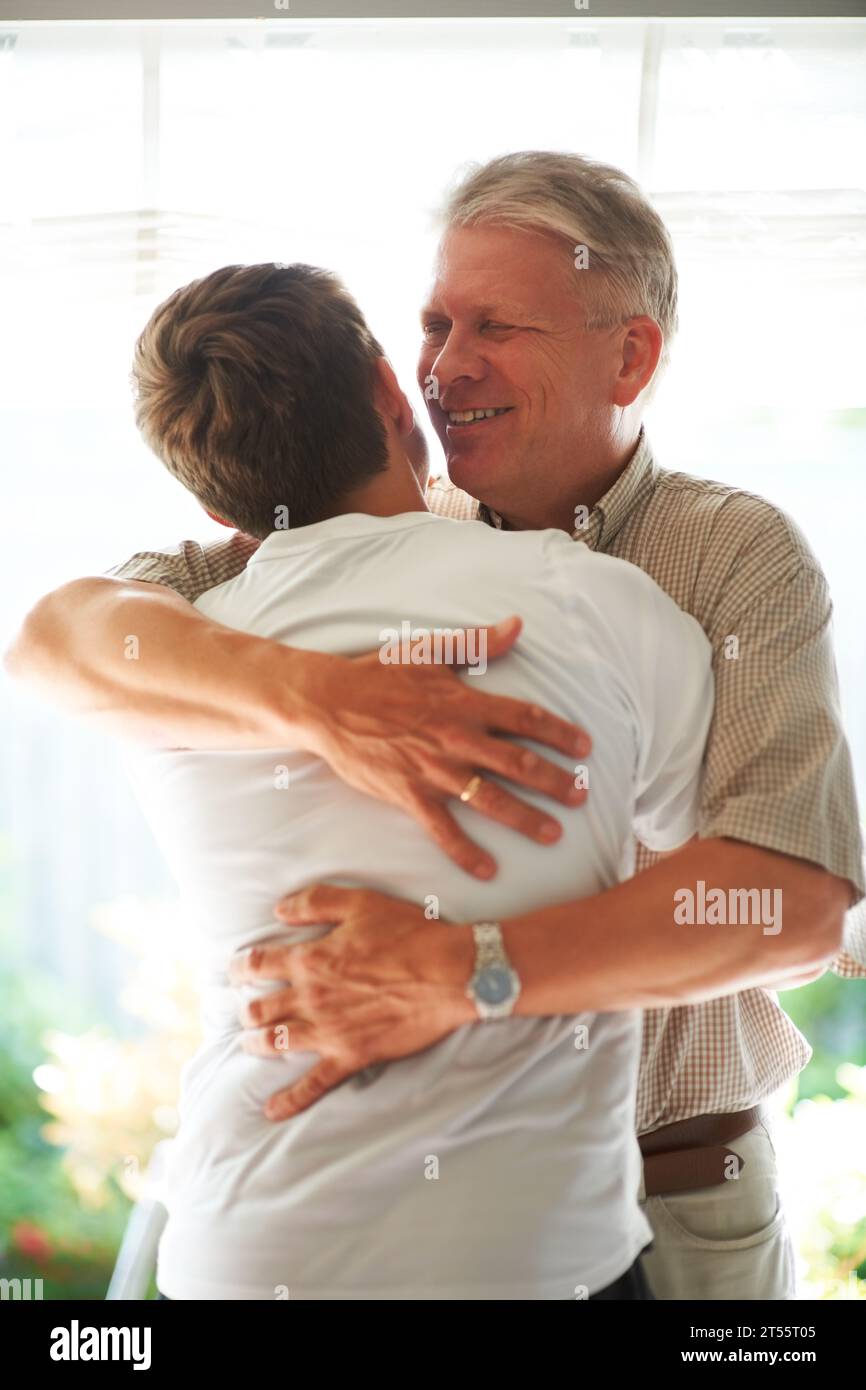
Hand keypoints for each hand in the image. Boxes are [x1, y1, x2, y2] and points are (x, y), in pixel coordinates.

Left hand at [228, 885, 474, 1121]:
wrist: (448, 973)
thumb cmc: (409, 933)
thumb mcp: (361, 903)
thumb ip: (315, 903)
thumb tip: (279, 909)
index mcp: (310, 959)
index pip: (258, 964)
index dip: (241, 967)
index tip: (236, 971)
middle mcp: (311, 997)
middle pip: (260, 1008)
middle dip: (247, 1009)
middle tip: (245, 1009)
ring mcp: (328, 1031)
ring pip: (276, 1043)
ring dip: (257, 1043)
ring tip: (251, 1043)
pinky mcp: (351, 1057)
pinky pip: (313, 1085)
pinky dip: (290, 1100)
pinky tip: (272, 1110)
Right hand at [306, 615, 589, 878]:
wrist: (327, 704)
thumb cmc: (377, 675)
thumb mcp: (428, 651)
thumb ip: (477, 643)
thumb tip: (517, 626)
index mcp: (463, 703)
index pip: (523, 717)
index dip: (558, 732)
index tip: (584, 748)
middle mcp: (455, 739)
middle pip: (516, 763)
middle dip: (554, 781)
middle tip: (581, 797)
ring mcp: (432, 770)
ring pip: (489, 798)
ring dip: (524, 818)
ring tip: (553, 833)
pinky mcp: (408, 795)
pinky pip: (442, 829)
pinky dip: (466, 851)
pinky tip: (489, 869)